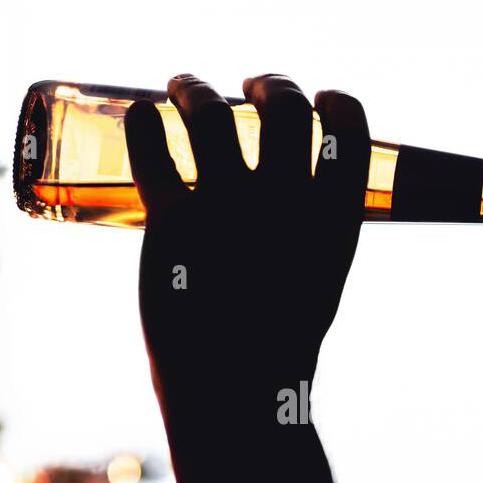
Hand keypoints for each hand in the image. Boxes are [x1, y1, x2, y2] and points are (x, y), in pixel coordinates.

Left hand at [125, 74, 370, 424]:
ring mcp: (229, 210)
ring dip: (196, 87)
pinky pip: (152, 150)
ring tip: (183, 85)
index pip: (348, 130)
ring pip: (211, 114)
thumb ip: (308, 241)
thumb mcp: (316, 289)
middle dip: (270, 83)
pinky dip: (139, 122)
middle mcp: (287, 204)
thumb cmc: (277, 351)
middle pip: (282, 108)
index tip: (320, 96)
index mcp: (334, 221)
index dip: (335, 103)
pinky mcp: (173, 224)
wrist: (235, 398)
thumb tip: (291, 206)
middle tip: (252, 85)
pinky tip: (134, 113)